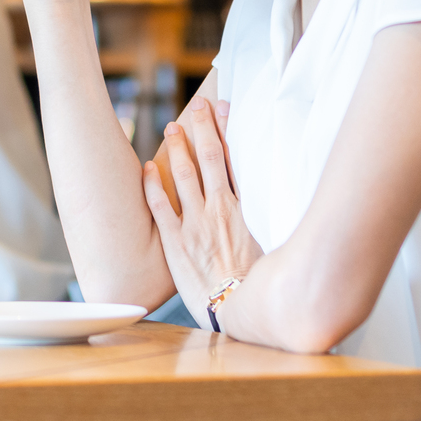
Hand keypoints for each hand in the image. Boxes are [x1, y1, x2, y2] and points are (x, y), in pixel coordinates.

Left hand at [143, 97, 262, 321]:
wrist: (239, 312)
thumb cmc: (259, 286)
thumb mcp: (272, 246)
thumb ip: (267, 221)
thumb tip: (273, 203)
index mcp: (244, 209)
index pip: (234, 160)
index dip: (227, 132)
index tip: (224, 109)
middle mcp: (219, 210)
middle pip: (209, 158)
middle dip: (202, 129)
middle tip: (195, 107)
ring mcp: (195, 224)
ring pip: (184, 174)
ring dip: (177, 148)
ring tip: (171, 127)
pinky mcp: (174, 242)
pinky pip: (159, 206)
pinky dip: (152, 184)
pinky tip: (147, 167)